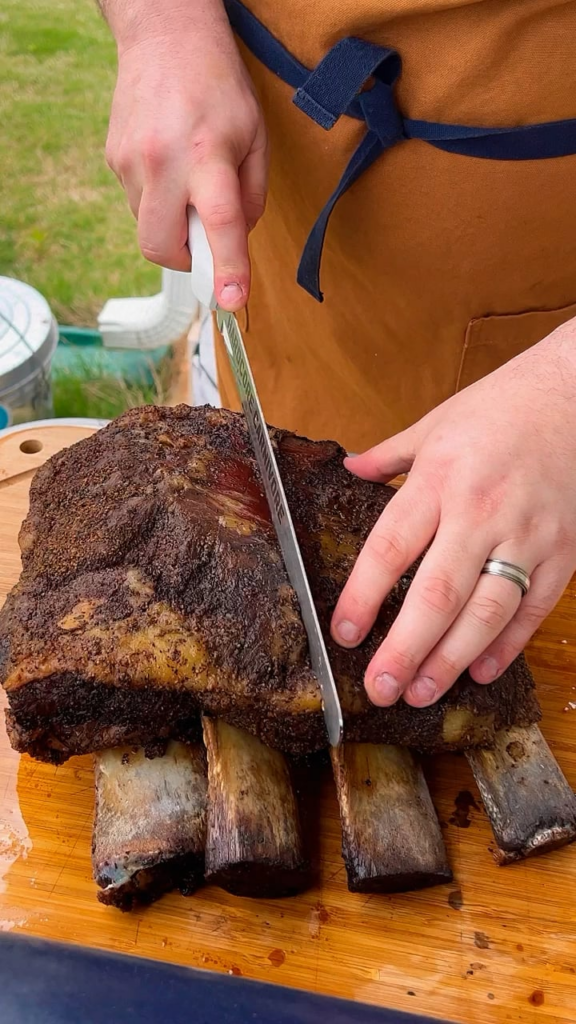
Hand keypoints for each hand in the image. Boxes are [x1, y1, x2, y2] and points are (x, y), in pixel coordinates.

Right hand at [105, 2, 267, 309]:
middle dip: (184, 258)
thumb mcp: (255, 139)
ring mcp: (130, 162)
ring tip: (188, 180)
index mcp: (207, 154)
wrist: (165, 35)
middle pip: (161, 246)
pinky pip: (137, 203)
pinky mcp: (113, 159)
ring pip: (148, 228)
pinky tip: (170, 163)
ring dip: (172, 222)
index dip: (226, 267)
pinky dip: (159, 201)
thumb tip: (235, 243)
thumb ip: (251, 198)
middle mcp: (163, 161)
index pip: (218, 222)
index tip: (231, 300)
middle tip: (204, 240)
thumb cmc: (220, 88)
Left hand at [331, 319, 575, 707]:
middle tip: (380, 688)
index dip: (364, 595)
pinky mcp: (564, 551)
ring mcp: (527, 535)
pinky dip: (507, 645)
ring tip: (421, 693)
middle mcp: (481, 511)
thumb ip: (391, 455)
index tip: (344, 633)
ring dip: (450, 659)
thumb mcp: (437, 421)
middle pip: (437, 593)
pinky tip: (479, 672)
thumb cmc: (503, 405)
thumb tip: (349, 468)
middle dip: (405, 648)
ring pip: (486, 612)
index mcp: (440, 478)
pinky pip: (533, 609)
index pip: (392, 547)